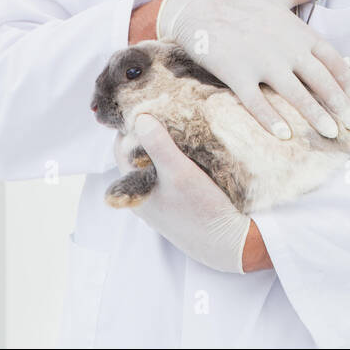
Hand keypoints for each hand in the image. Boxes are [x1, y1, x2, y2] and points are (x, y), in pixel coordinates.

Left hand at [116, 114, 251, 273]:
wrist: (228, 244)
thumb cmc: (200, 210)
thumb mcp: (179, 173)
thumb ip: (158, 145)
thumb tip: (140, 117)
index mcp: (134, 188)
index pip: (122, 146)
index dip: (132, 124)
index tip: (149, 105)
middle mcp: (143, 194)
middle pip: (138, 154)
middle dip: (149, 132)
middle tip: (168, 111)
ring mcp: (160, 199)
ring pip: (154, 163)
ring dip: (164, 145)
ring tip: (182, 126)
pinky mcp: (178, 203)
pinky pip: (169, 174)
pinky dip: (176, 159)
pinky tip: (193, 150)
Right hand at [155, 0, 349, 139]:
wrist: (197, 7)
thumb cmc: (239, 0)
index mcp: (298, 31)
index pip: (332, 59)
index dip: (348, 81)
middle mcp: (285, 48)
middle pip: (320, 80)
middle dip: (339, 104)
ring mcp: (261, 62)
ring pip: (295, 94)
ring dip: (315, 115)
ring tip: (330, 133)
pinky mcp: (237, 74)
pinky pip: (257, 101)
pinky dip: (271, 119)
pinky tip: (284, 135)